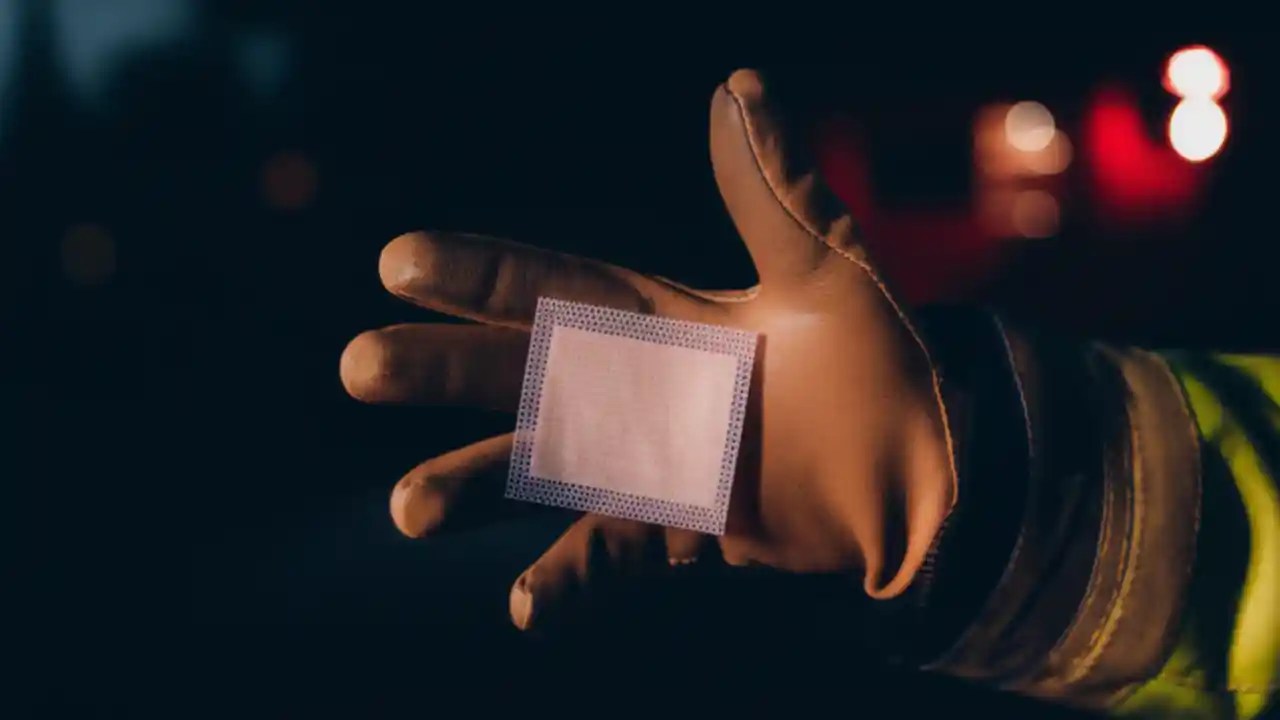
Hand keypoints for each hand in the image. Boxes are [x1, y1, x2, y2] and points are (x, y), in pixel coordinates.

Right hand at [340, 69, 956, 631]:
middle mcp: (644, 389)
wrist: (936, 465)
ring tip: (407, 510)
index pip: (557, 290)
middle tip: (359, 368)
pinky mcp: (683, 529)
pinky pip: (615, 557)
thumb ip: (771, 189)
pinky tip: (521, 609)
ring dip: (477, 485)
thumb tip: (734, 82)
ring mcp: (657, 463)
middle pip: (527, 378)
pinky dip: (570, 582)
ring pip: (547, 469)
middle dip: (445, 372)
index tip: (398, 261)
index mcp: (666, 321)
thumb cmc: (886, 361)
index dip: (483, 276)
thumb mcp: (827, 267)